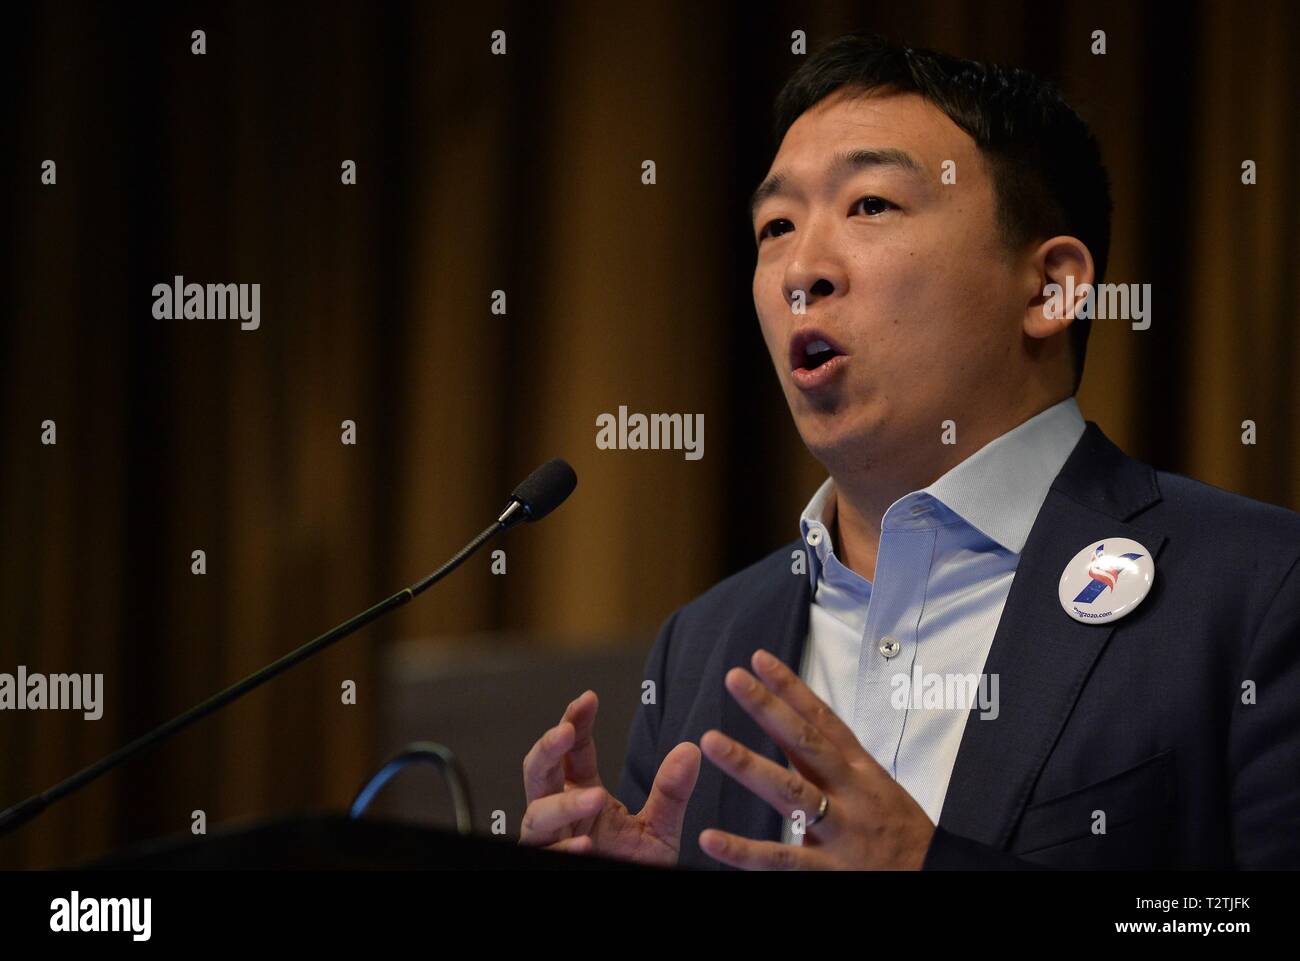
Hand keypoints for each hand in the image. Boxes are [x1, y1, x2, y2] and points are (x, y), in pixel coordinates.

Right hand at [519, 690, 700, 865]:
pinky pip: (547, 853)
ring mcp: (551, 841)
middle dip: (547, 748)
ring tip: (594, 799)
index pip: (572, 751)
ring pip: (537, 814)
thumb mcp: (660, 831)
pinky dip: (564, 849)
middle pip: (538, 771)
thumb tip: (690, 750)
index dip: (576, 721)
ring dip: (564, 805)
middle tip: (565, 731)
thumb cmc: (636, 869)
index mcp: (583, 795)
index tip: (589, 698)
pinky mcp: (550, 864)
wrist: (633, 902)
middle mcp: (560, 814)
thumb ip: (671, 793)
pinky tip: (584, 845)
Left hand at [699, 649, 935, 869]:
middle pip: (804, 743)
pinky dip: (743, 852)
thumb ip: (835, 765)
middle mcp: (850, 793)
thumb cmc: (901, 834)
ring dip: (748, 765)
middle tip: (734, 679)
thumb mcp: (876, 788)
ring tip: (710, 741)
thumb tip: (796, 731)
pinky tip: (710, 838)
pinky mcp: (830, 871)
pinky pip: (781, 860)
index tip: (759, 660)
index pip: (822, 720)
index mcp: (860, 770)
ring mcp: (840, 830)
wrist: (936, 877)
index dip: (791, 688)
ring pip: (789, 793)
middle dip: (768, 708)